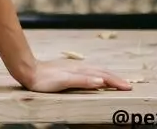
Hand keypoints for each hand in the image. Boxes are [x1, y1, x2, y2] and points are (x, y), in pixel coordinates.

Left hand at [17, 58, 131, 92]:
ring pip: (95, 71)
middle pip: (101, 73)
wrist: (27, 71)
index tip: (128, 87)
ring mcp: (73, 68)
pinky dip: (97, 75)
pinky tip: (95, 78)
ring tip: (116, 81)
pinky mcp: (67, 70)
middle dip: (115, 79)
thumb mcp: (64, 81)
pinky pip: (88, 72)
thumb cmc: (44, 79)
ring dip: (108, 76)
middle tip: (128, 86)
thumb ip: (82, 81)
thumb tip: (101, 82)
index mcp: (80, 71)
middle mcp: (78, 68)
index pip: (103, 77)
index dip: (116, 82)